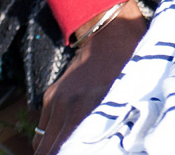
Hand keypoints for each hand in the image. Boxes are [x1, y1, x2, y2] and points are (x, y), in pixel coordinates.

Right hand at [34, 2, 146, 154]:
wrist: (111, 32)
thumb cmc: (130, 64)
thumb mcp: (133, 93)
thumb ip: (120, 121)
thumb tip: (122, 143)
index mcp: (90, 107)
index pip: (70, 148)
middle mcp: (69, 106)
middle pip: (51, 150)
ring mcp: (57, 101)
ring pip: (43, 144)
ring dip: (51, 153)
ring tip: (65, 154)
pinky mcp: (51, 97)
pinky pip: (42, 129)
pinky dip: (48, 141)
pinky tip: (61, 145)